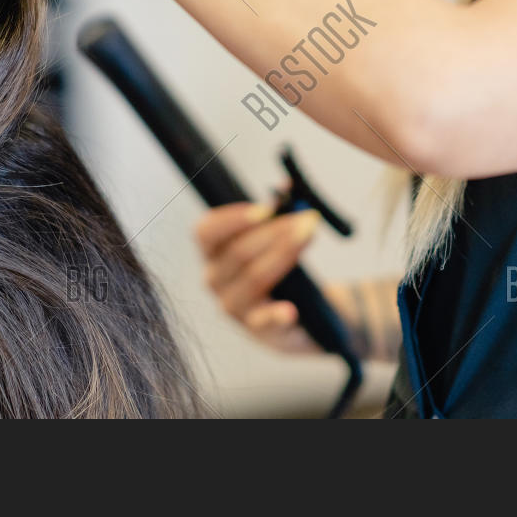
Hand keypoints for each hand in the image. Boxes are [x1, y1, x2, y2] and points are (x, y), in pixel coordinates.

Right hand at [195, 203, 323, 355]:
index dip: (233, 219)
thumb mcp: (275, 238)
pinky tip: (290, 310)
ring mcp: (233, 307)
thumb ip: (278, 211)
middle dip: (275, 232)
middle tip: (307, 219)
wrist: (299, 315)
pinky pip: (265, 321)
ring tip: (310, 237)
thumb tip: (287, 186)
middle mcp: (215, 280)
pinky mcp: (257, 330)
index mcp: (212, 253)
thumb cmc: (281, 268)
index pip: (205, 232)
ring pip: (255, 277)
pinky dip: (276, 315)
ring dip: (285, 254)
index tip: (266, 209)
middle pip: (239, 252)